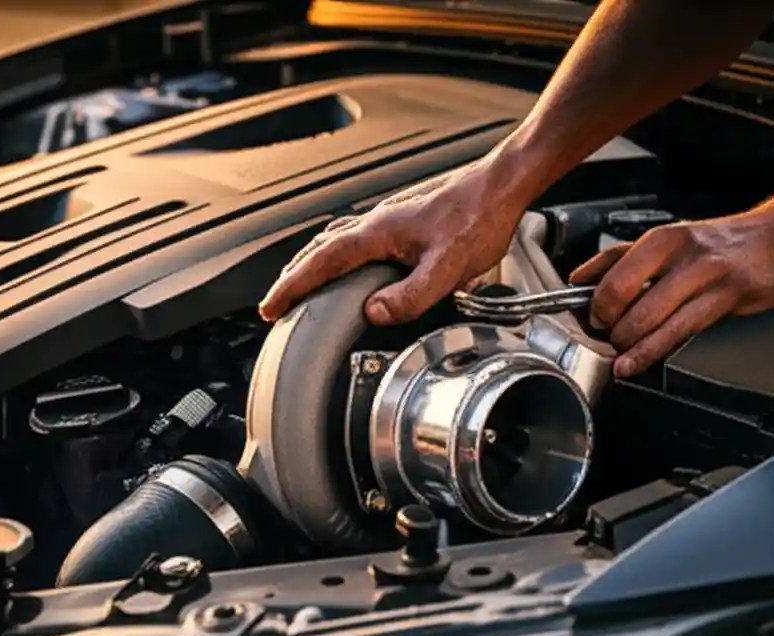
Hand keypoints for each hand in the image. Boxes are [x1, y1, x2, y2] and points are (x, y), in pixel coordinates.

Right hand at [259, 157, 528, 324]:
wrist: (503, 184)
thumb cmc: (479, 217)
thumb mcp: (447, 268)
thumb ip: (410, 296)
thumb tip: (374, 313)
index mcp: (378, 232)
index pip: (321, 263)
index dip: (292, 287)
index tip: (270, 307)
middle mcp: (378, 222)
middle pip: (321, 249)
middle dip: (295, 277)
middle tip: (277, 301)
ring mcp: (391, 219)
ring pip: (338, 241)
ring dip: (315, 264)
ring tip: (303, 283)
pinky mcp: (407, 220)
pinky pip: (359, 239)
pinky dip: (340, 253)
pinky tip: (353, 262)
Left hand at [570, 210, 773, 376]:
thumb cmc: (723, 243)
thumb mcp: (671, 241)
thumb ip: (624, 258)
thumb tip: (580, 277)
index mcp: (661, 239)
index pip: (611, 270)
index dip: (593, 301)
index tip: (588, 319)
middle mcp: (680, 252)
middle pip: (624, 292)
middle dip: (608, 324)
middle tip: (605, 339)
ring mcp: (706, 273)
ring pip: (652, 314)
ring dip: (629, 342)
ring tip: (618, 358)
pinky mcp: (730, 296)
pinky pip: (683, 329)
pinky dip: (654, 350)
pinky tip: (637, 362)